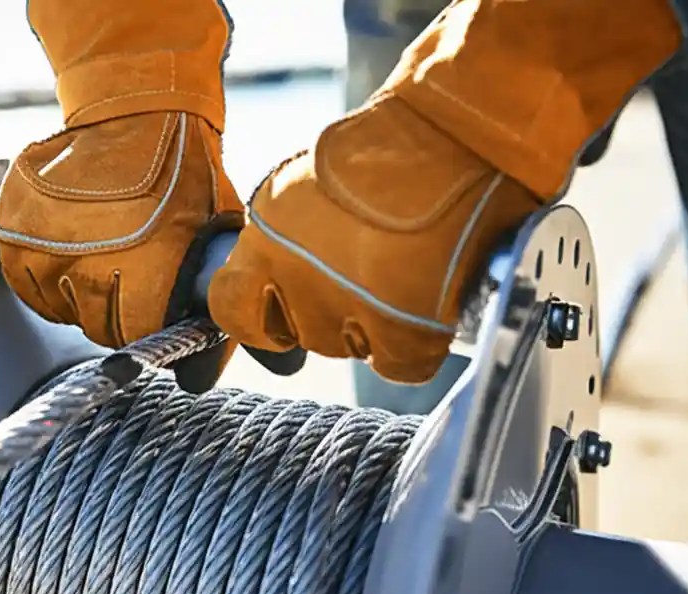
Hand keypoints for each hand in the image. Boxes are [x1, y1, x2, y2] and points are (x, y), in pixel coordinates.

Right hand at [0, 110, 244, 391]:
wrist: (134, 110)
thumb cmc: (185, 175)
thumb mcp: (217, 234)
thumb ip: (220, 306)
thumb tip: (262, 373)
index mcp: (141, 269)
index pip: (136, 335)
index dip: (151, 323)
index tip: (157, 302)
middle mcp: (86, 262)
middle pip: (97, 326)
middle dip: (117, 309)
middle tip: (131, 269)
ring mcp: (44, 248)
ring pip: (62, 307)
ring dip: (81, 291)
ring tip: (103, 248)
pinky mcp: (13, 234)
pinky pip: (29, 285)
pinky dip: (48, 276)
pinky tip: (74, 244)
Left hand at [208, 96, 539, 383]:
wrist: (457, 136)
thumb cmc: (386, 148)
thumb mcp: (303, 186)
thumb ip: (279, 238)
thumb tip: (270, 271)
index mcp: (266, 242)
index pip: (230, 309)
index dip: (258, 311)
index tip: (280, 301)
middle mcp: (300, 281)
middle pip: (301, 331)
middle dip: (329, 310)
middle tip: (366, 271)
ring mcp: (351, 311)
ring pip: (348, 348)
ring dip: (372, 325)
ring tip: (403, 274)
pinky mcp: (405, 332)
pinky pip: (398, 364)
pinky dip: (414, 345)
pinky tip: (429, 305)